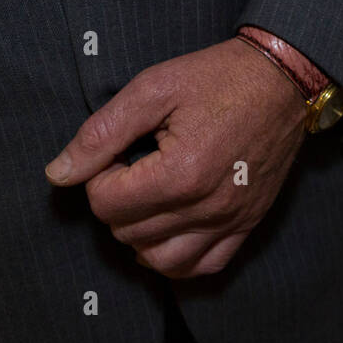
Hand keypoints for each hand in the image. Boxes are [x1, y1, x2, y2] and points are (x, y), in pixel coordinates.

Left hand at [45, 39, 306, 278]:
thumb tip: (58, 173)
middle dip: (117, 203)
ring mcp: (231, 218)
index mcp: (181, 172)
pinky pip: (204, 265)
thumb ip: (101, 132)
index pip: (106, 204)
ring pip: (161, 260)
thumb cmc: (219, 77)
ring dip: (141, 235)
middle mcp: (207, 205)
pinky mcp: (248, 221)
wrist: (284, 78)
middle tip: (132, 169)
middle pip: (128, 233)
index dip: (99, 176)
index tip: (118, 153)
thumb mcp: (154, 88)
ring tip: (147, 201)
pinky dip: (178, 258)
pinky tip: (170, 229)